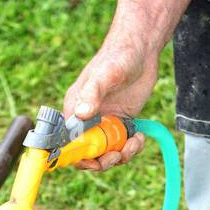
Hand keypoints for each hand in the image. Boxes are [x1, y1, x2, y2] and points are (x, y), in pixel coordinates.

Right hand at [62, 0, 189, 171]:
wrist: (142, 49)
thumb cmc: (118, 56)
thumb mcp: (105, 75)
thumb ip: (92, 94)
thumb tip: (81, 114)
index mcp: (74, 110)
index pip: (67, 143)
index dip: (78, 157)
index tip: (94, 161)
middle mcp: (87, 120)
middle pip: (87, 154)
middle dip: (102, 160)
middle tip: (118, 153)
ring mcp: (104, 123)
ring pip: (106, 153)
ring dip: (121, 155)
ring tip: (134, 142)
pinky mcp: (120, 123)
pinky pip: (122, 146)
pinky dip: (131, 148)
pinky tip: (140, 137)